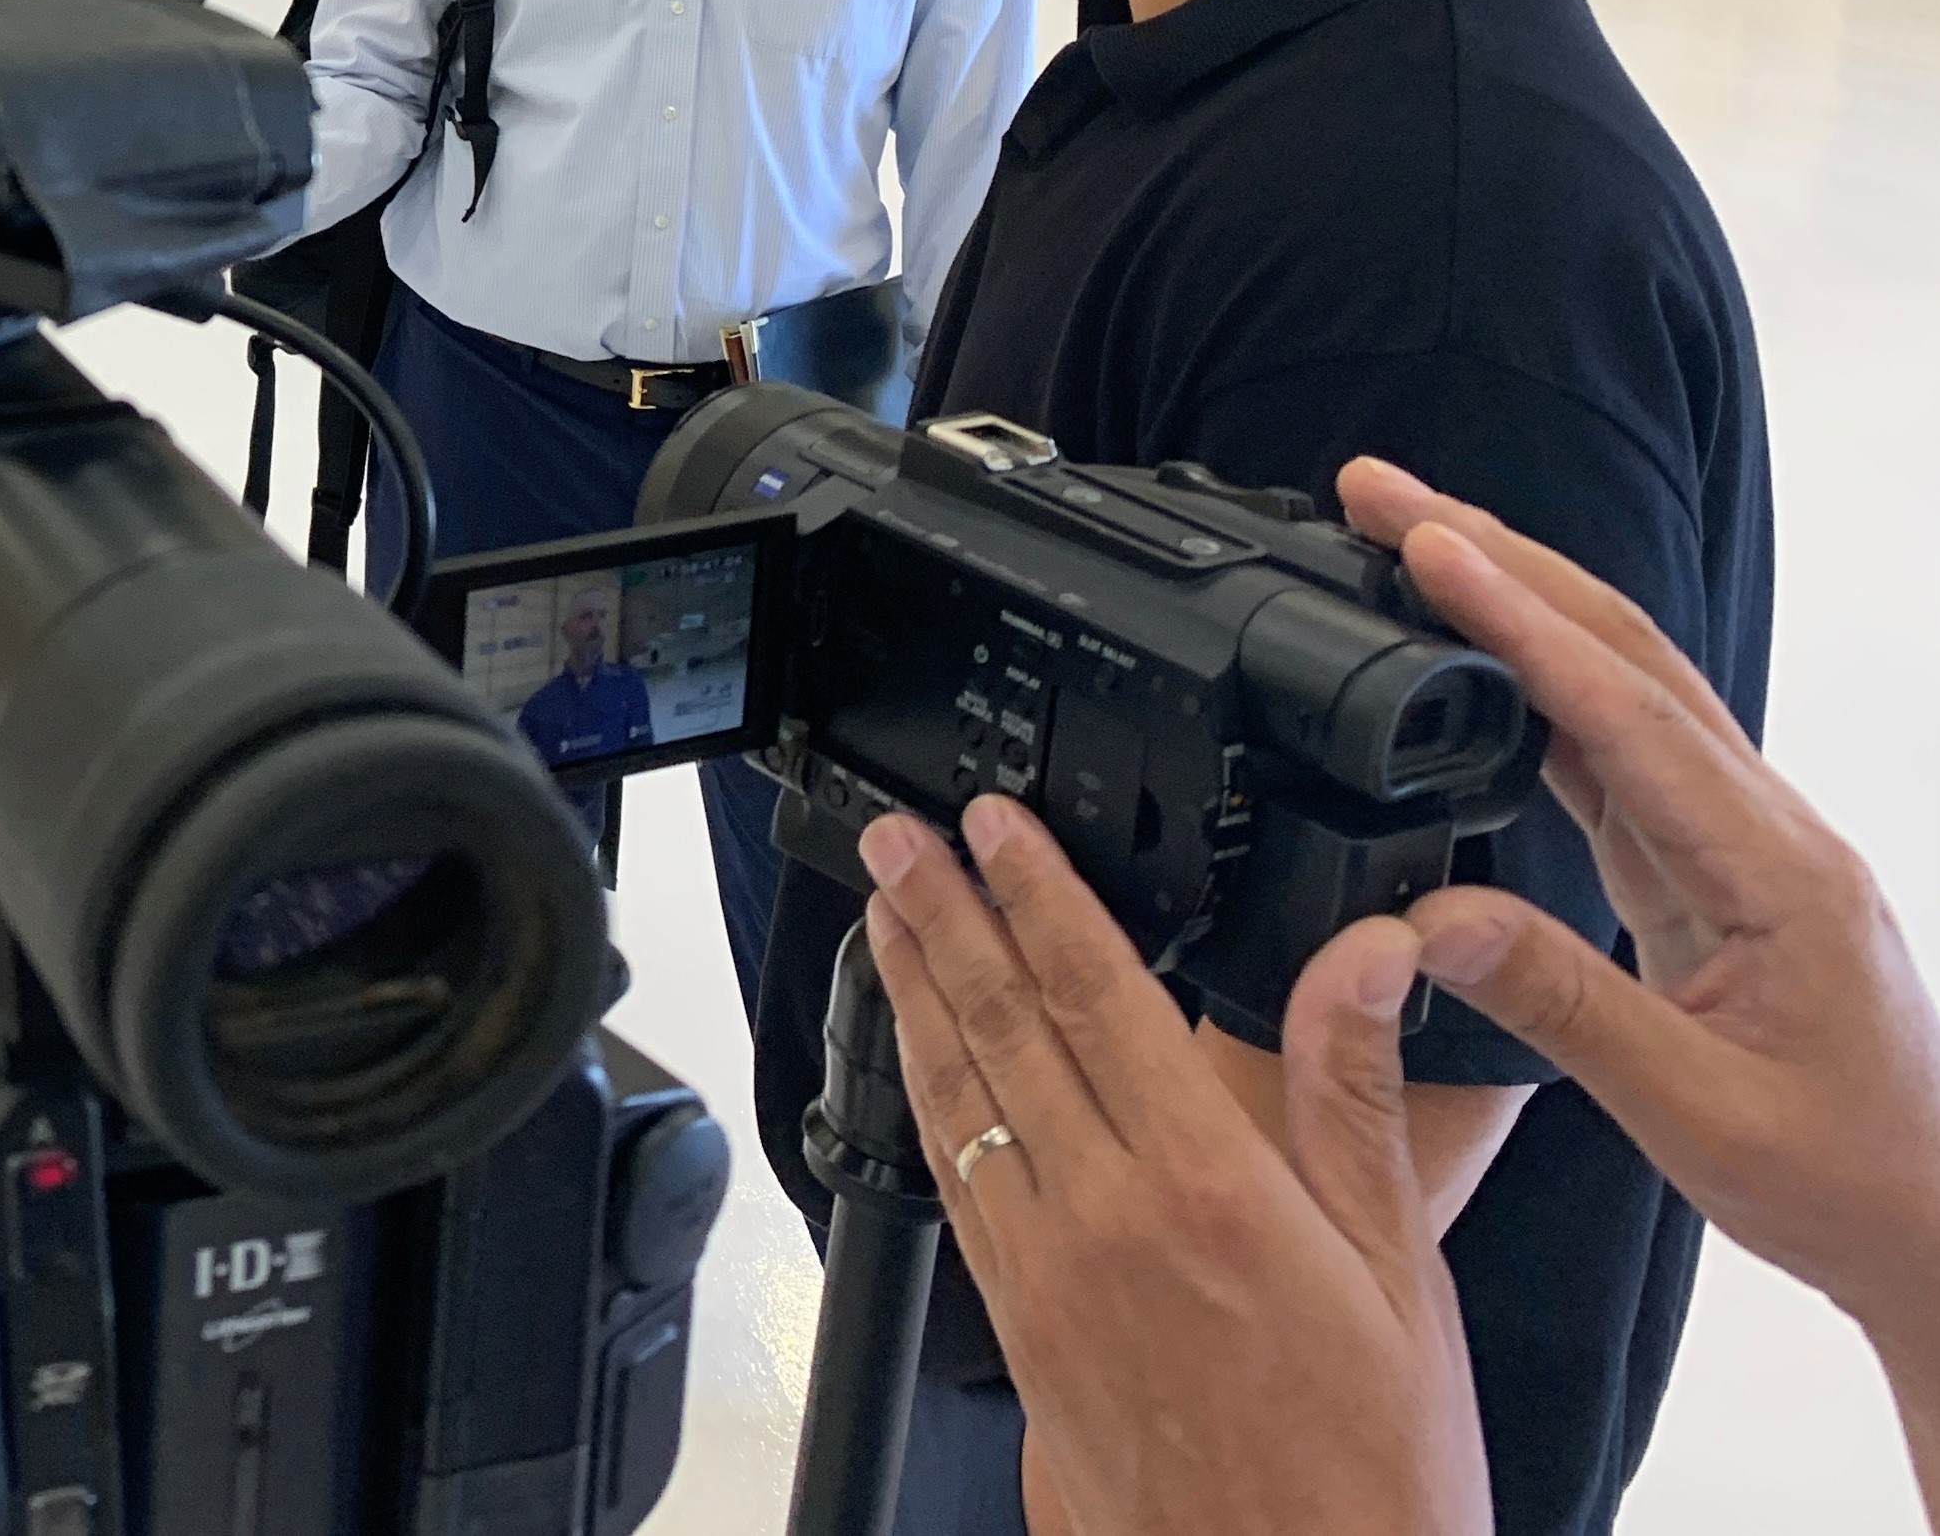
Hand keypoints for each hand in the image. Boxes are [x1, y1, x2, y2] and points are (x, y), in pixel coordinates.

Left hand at [861, 796, 1490, 1535]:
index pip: (1098, 991)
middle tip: (900, 839)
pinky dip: (928, 1097)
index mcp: (1205, 1186)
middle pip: (1003, 1024)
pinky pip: (955, 1181)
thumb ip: (1357, 1096)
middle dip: (944, 915)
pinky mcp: (1019, 1325)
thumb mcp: (1401, 1270)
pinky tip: (920, 1060)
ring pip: (959, 1096)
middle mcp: (1105, 1218)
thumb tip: (1365, 955)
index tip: (994, 824)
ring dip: (915, 992)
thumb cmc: (1370, 1466)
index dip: (1038, 890)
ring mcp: (1047, 1272)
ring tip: (887, 914)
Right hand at [1341, 460, 1939, 1401]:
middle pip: (1620, 652)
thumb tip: (1427, 921)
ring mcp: (1737, 842)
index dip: (1512, 618)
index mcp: (1772, 871)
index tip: (1420, 543)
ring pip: (1614, 683)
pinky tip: (1465, 662)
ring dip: (1509, 603)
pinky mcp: (1708, 869)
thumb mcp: (1698, 1115)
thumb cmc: (1845, 1177)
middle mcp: (1760, 829)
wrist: (1936, 1225)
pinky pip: (1610, 748)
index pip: (1621, 709)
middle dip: (1498, 558)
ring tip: (1403, 542)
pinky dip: (1529, 685)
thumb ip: (1562, 1006)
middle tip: (1378, 492)